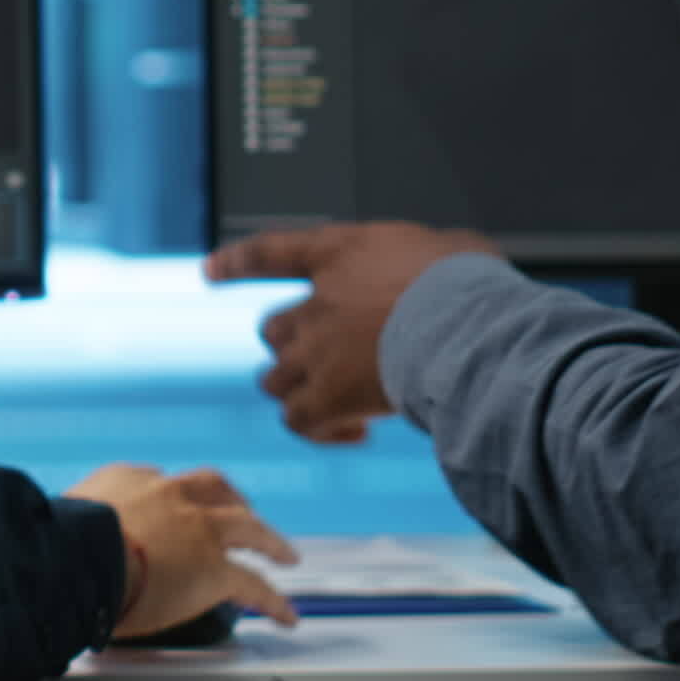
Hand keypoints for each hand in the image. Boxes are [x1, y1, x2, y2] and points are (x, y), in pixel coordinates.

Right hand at [63, 464, 299, 635]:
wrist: (76, 557)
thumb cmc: (57, 546)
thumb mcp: (61, 522)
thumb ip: (74, 530)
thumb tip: (61, 551)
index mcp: (128, 481)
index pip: (159, 483)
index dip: (172, 497)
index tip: (173, 507)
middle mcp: (170, 496)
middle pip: (214, 489)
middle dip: (231, 500)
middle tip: (242, 510)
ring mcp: (198, 530)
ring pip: (249, 527)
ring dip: (270, 540)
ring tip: (284, 553)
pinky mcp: (216, 570)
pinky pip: (254, 586)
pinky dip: (274, 602)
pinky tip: (285, 614)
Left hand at [204, 222, 501, 445]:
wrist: (469, 330)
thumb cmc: (471, 285)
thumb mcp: (450, 248)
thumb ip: (429, 260)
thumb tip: (446, 271)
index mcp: (341, 254)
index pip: (272, 253)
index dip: (236, 263)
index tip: (208, 271)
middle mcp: (316, 302)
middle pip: (273, 331)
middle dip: (293, 350)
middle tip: (332, 367)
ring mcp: (316, 350)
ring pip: (276, 380)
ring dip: (301, 394)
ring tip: (343, 406)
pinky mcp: (327, 397)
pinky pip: (300, 422)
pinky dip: (320, 431)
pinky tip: (356, 432)